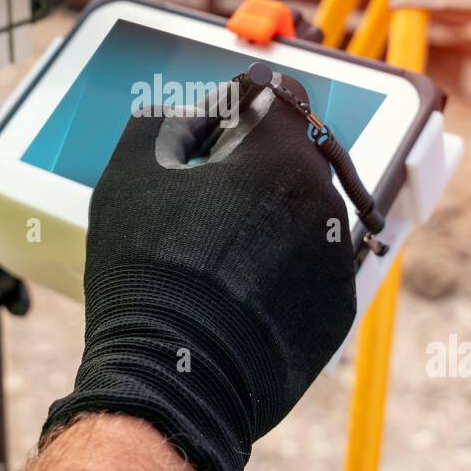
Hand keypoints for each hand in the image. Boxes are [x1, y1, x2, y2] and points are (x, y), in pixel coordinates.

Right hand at [42, 72, 356, 470]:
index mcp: (279, 152)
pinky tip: (242, 290)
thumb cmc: (149, 271)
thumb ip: (166, 121)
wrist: (176, 376)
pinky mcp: (340, 306)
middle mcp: (324, 195)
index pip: (279, 95)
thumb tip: (195, 114)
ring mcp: (338, 254)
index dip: (243, 103)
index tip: (220, 124)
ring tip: (221, 250)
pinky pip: (317, 265)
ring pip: (311, 210)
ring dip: (275, 214)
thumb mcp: (131, 174)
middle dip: (259, 162)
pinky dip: (288, 266)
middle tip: (210, 193)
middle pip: (298, 154)